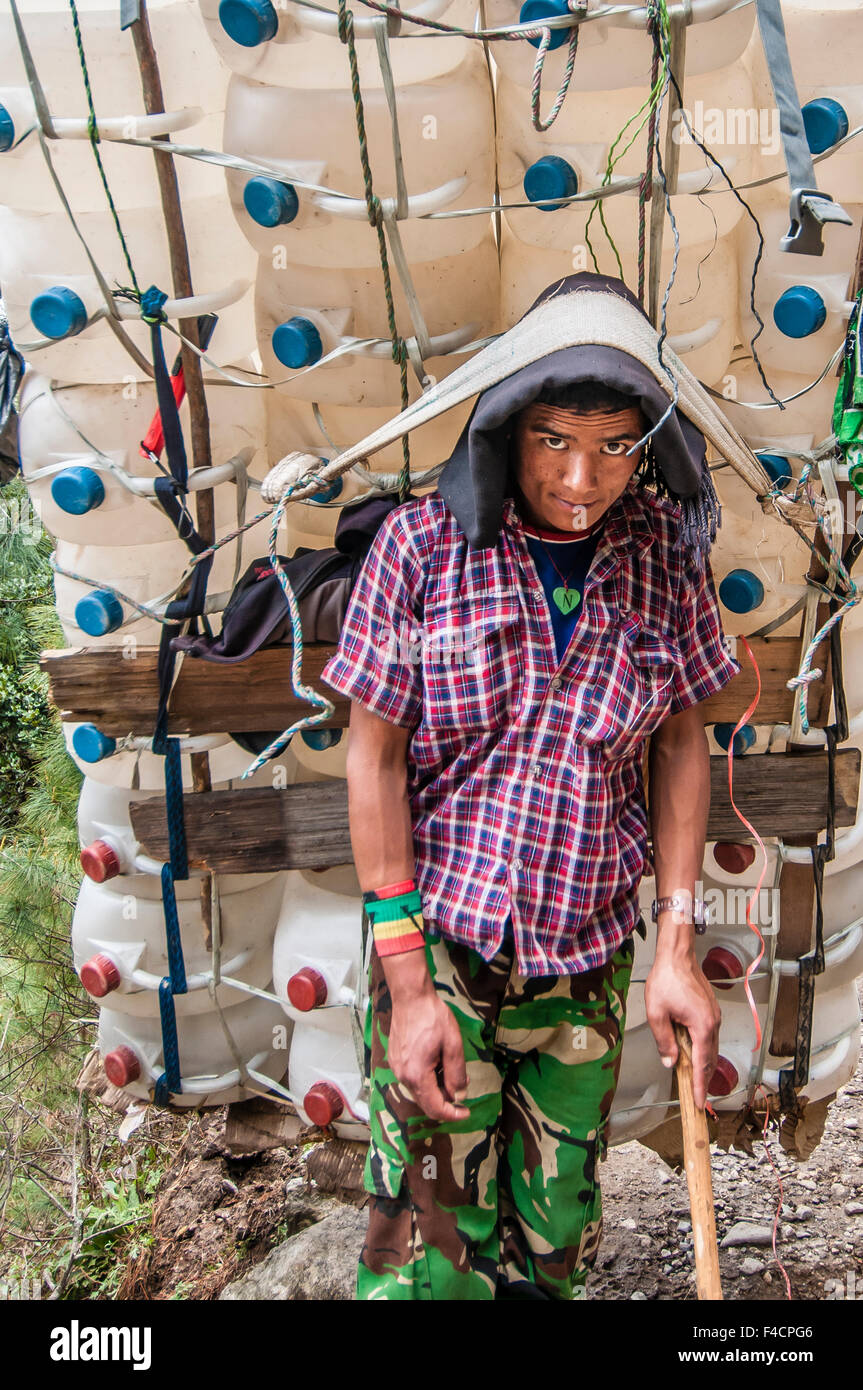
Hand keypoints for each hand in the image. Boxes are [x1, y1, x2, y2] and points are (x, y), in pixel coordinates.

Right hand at [388, 985, 469, 1122]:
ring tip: (451, 1069)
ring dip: (437, 1088)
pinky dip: (427, 1079)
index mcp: (417, 1075)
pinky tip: (437, 1063)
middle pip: (426, 1102)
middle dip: (446, 1101)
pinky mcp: (396, 1060)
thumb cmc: (432, 1017)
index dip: (452, 1114)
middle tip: (463, 1090)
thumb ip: (456, 1074)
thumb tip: (459, 1095)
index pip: (435, 1108)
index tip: (466, 1112)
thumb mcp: (453, 1045)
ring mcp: (397, 1068)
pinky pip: (413, 1079)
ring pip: (419, 1091)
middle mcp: (403, 1076)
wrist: (411, 997)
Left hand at [644, 950, 720, 1108]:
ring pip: (711, 1048)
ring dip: (703, 1065)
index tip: (700, 1102)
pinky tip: (693, 1054)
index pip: (702, 1063)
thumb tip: (670, 1061)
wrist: (677, 955)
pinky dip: (703, 1049)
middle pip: (710, 1059)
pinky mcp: (710, 1010)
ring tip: (694, 1081)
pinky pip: (709, 1036)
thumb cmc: (667, 978)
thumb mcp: (657, 1013)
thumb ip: (664, 1040)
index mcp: (702, 1026)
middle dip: (703, 1079)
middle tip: (697, 1097)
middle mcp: (713, 1022)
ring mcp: (714, 1016)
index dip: (700, 1085)